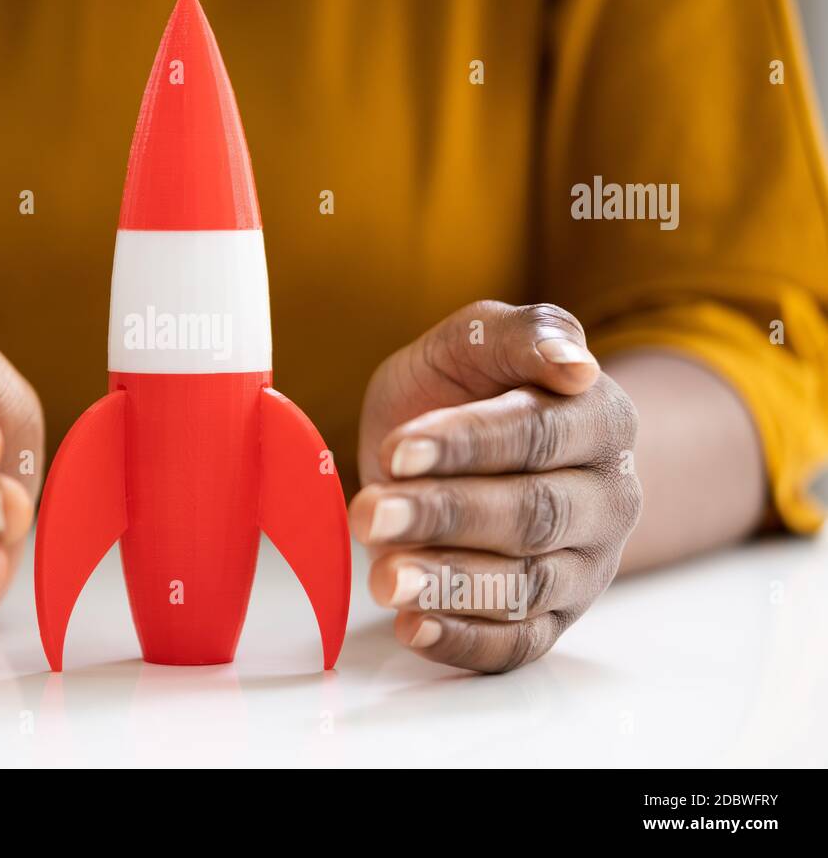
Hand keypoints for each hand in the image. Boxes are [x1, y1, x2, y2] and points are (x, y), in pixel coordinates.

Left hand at [350, 301, 640, 671]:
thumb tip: (574, 362)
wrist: (461, 447)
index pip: (539, 434)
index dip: (468, 443)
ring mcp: (585, 566)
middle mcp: (608, 499)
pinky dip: (463, 642)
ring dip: (450, 584)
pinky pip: (516, 644)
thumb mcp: (476, 341)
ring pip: (525, 586)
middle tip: (370, 514)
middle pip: (533, 514)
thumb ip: (520, 334)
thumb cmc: (467, 388)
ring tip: (385, 577)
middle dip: (445, 516)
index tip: (399, 450)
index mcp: (602, 420)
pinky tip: (411, 627)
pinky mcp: (552, 619)